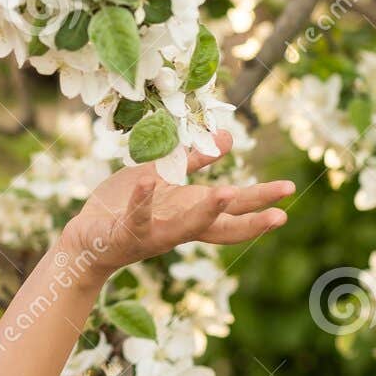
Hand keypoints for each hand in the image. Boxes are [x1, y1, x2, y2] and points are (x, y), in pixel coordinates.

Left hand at [56, 131, 292, 280]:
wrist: (87, 238)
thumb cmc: (126, 206)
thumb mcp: (164, 178)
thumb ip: (194, 160)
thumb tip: (229, 137)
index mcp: (189, 212)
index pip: (232, 212)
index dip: (260, 203)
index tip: (289, 192)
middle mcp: (178, 228)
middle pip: (221, 225)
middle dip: (251, 220)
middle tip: (282, 214)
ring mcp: (154, 233)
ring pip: (184, 228)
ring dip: (205, 212)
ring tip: (225, 193)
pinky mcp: (125, 233)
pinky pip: (136, 215)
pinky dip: (143, 199)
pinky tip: (149, 180)